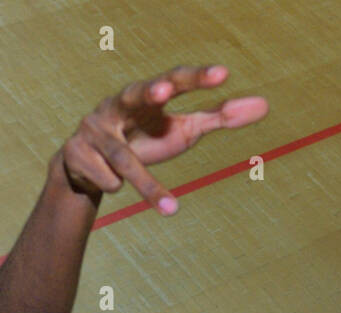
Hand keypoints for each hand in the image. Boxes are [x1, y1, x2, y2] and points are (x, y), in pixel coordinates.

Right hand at [61, 64, 268, 214]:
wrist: (86, 168)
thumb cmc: (145, 139)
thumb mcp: (183, 130)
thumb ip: (219, 118)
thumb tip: (265, 105)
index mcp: (147, 95)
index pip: (175, 80)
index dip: (197, 78)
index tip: (223, 75)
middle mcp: (118, 104)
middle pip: (137, 94)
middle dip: (150, 94)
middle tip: (165, 93)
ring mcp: (94, 127)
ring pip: (123, 158)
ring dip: (145, 184)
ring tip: (171, 209)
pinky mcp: (75, 153)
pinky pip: (107, 179)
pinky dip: (114, 187)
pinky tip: (108, 182)